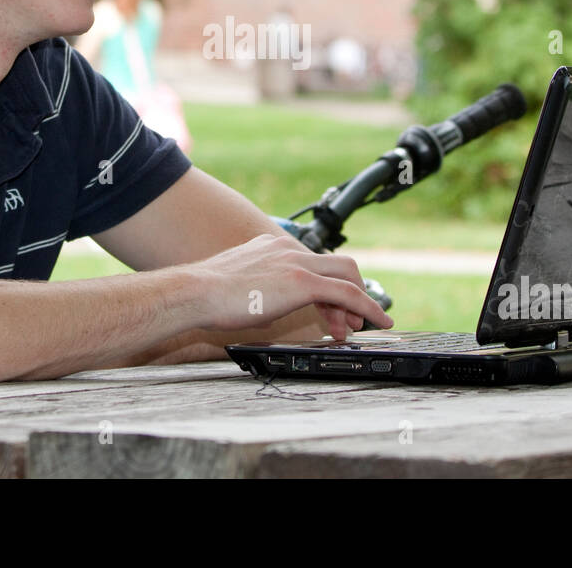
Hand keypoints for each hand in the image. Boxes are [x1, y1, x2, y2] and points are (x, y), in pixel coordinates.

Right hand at [187, 233, 392, 339]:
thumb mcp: (240, 284)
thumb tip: (267, 307)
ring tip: (362, 326)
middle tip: (351, 320)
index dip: (327, 286)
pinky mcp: (302, 280)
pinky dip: (366, 307)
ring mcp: (296, 261)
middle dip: (350, 292)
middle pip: (337, 263)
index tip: (331, 309)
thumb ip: (261, 288)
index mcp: (272, 245)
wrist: (195, 292)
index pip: (313, 261)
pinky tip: (376, 321)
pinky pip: (346, 293)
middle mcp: (287, 247)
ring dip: (359, 302)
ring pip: (347, 274)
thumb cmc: (208, 295)